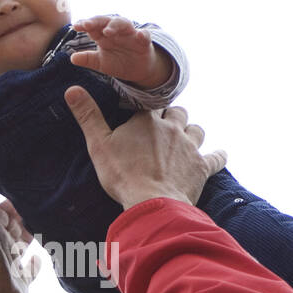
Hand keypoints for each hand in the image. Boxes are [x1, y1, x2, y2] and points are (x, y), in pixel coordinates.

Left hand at [0, 173, 40, 292]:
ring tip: (49, 223)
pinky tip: (41, 255)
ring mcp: (10, 263)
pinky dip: (34, 261)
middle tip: (46, 205)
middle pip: (13, 226)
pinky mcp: (21, 279)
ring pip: (22, 244)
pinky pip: (30, 267)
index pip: (1, 210)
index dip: (12, 201)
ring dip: (32, 236)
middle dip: (26, 216)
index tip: (30, 188)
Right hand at [65, 87, 225, 209]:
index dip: (145, 112)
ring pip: (196, 129)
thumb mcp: (99, 145)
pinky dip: (218, 156)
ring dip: (191, 132)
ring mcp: (189, 147)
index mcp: (146, 120)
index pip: (148, 107)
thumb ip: (88, 116)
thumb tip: (73, 89)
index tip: (141, 118)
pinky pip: (215, 158)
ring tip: (185, 138)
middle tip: (163, 127)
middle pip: (177, 113)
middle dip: (172, 117)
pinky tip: (220, 155)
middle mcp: (171, 128)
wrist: (152, 203)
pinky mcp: (202, 167)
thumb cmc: (123, 175)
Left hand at [70, 15, 172, 88]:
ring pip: (124, 24)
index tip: (75, 26)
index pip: (92, 27)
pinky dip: (143, 34)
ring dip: (115, 25)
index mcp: (103, 35)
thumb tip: (72, 58)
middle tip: (87, 25)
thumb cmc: (117, 62)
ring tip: (107, 31)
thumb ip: (88, 59)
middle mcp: (116, 31)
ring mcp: (130, 35)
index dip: (84, 25)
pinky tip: (140, 35)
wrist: (137, 70)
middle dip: (96, 21)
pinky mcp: (144, 42)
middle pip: (105, 21)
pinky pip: (145, 35)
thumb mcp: (100, 63)